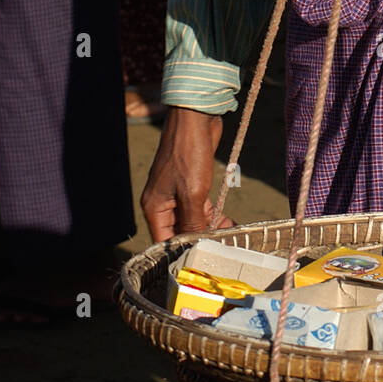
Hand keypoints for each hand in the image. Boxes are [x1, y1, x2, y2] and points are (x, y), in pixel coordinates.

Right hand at [141, 106, 233, 241]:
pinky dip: (211, 214)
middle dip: (198, 240)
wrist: (196, 119)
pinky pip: (200, 206)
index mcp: (154, 207)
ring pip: (192, 219)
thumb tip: (196, 244)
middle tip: (219, 250)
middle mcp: (163, 202)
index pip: (163, 240)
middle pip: (179, 231)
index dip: (179, 252)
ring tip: (228, 237)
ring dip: (208, 228)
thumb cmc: (188, 154)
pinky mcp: (191, 183)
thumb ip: (193, 221)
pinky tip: (226, 221)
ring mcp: (177, 192)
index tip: (198, 262)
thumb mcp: (193, 193)